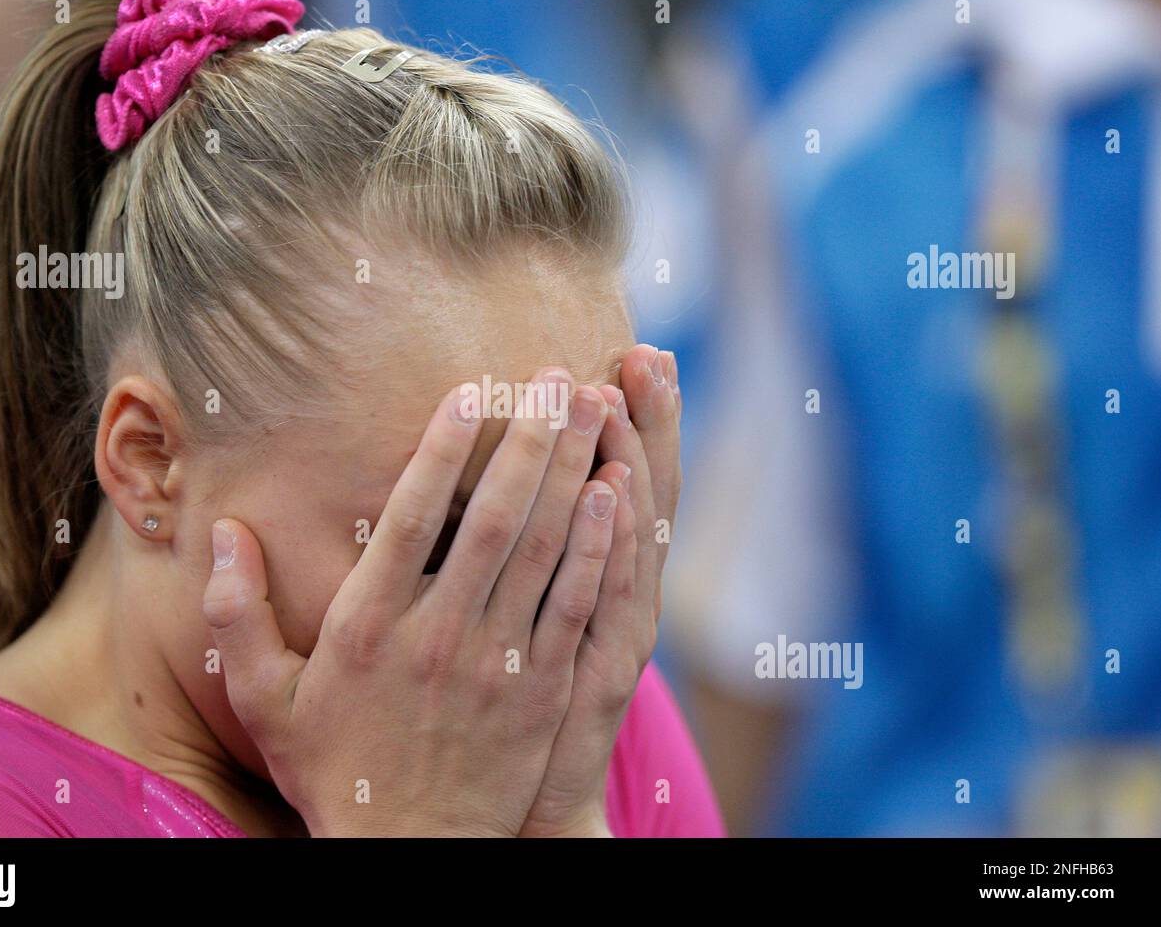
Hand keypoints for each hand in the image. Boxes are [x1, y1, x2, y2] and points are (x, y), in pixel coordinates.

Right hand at [202, 369, 621, 836]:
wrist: (412, 851)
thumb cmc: (334, 769)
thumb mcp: (264, 700)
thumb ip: (236, 615)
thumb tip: (221, 534)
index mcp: (368, 628)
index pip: (409, 520)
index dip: (442, 451)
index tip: (470, 392)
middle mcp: (438, 636)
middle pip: (493, 520)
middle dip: (528, 440)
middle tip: (554, 374)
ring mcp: (498, 663)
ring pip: (543, 551)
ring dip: (572, 474)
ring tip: (594, 410)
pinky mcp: (543, 690)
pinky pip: (576, 604)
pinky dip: (597, 547)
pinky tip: (616, 496)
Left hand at [519, 343, 681, 836]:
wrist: (516, 810)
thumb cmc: (512, 717)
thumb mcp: (549, 636)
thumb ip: (545, 560)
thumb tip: (546, 478)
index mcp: (606, 585)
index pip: (631, 486)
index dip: (643, 422)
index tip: (637, 353)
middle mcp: (622, 604)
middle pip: (643, 497)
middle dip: (647, 423)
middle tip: (646, 351)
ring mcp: (611, 639)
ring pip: (630, 538)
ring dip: (629, 463)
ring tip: (621, 394)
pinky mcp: (590, 680)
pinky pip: (605, 599)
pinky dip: (615, 545)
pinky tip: (611, 489)